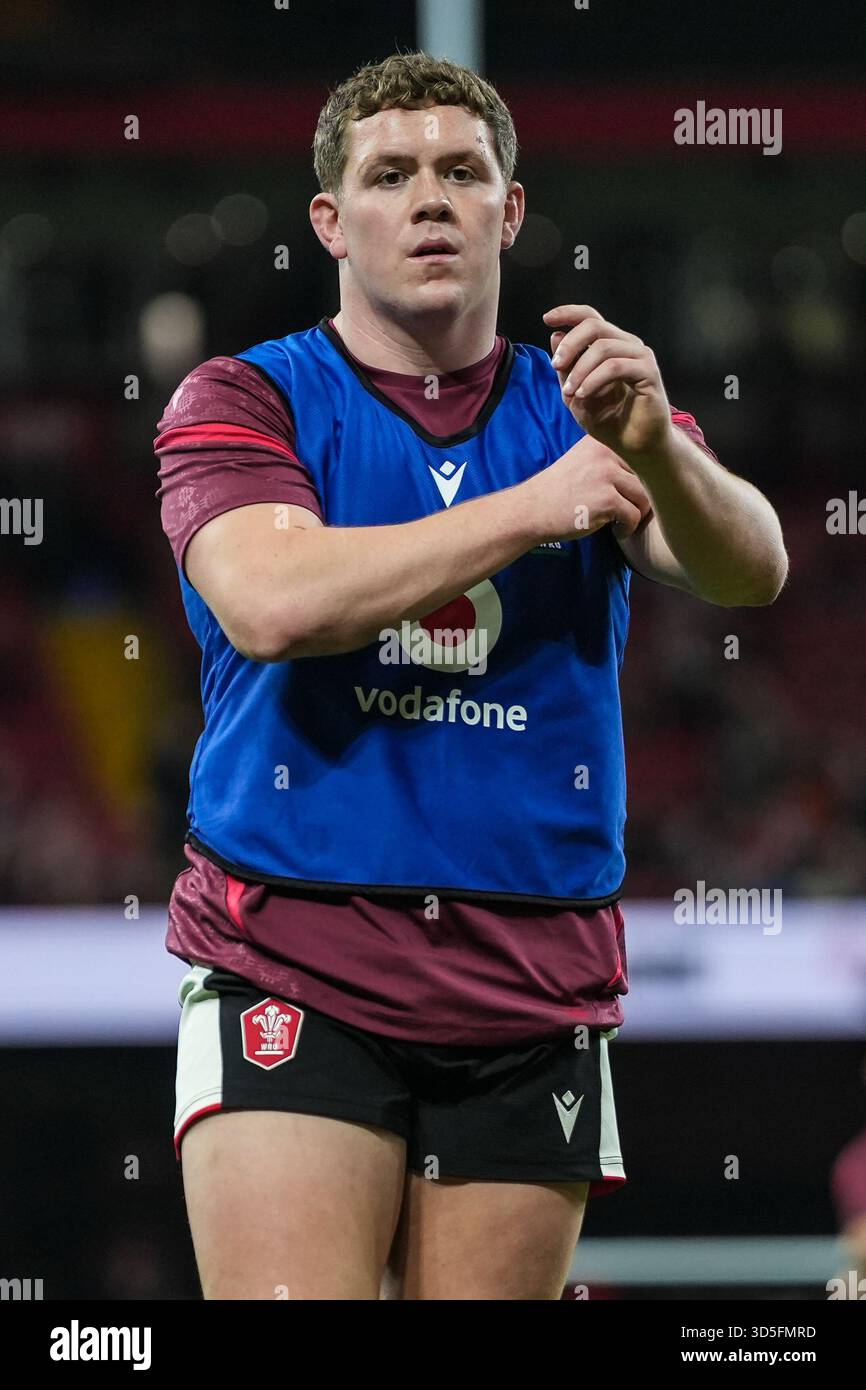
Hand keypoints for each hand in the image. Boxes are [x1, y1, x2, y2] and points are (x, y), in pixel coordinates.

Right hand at [524, 433, 652, 544]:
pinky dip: (627, 528)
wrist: (531, 510)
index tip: (629, 494)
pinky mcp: (607, 499)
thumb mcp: (582, 462)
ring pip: (644, 496)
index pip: (640, 456)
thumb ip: (609, 460)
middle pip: (647, 476)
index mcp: (601, 441)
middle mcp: (606, 452)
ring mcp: (607, 475)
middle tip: (628, 512)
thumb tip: (650, 472)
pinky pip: (633, 515)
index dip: (641, 478)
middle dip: (640, 498)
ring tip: (622, 522)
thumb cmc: (559, 492)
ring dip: (636, 514)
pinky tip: (616, 531)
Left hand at [543, 304, 675, 462]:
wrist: (636, 446)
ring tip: (570, 392)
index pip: (591, 317)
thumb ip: (567, 369)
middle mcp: (628, 345)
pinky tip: (584, 395)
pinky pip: (615, 367)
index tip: (546, 318)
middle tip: (555, 365)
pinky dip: (594, 380)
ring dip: (580, 369)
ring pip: (603, 347)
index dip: (569, 313)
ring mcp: (640, 357)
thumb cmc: (610, 421)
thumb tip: (555, 335)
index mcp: (612, 346)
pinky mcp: (649, 373)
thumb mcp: (577, 394)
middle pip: (594, 326)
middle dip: (570, 344)